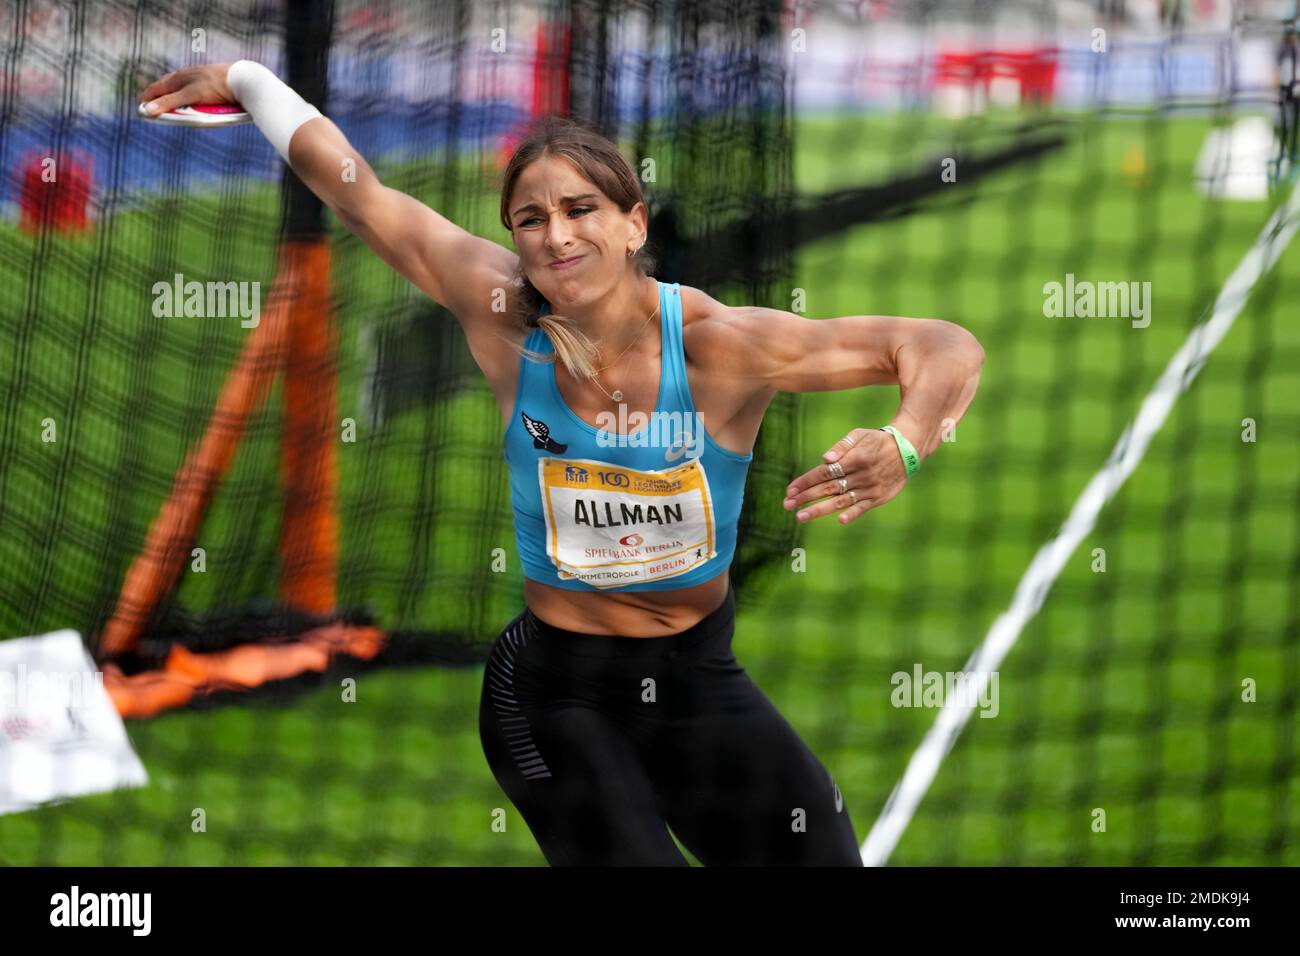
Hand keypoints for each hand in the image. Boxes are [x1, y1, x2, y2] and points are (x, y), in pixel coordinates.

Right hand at [139, 64, 237, 115]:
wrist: (241, 79)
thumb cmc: (215, 86)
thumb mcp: (190, 95)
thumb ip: (169, 103)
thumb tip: (148, 110)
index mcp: (177, 78)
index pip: (155, 89)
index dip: (147, 100)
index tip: (142, 110)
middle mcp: (185, 76)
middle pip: (167, 89)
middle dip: (160, 100)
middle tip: (155, 111)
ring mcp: (197, 79)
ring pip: (181, 91)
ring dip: (175, 100)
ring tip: (173, 110)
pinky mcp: (209, 84)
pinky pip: (194, 93)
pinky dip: (189, 100)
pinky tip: (194, 104)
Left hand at [782, 426, 909, 524]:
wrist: (908, 448)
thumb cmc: (877, 440)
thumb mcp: (860, 435)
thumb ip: (842, 446)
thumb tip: (825, 458)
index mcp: (854, 459)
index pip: (824, 472)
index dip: (806, 481)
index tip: (790, 490)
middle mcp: (861, 475)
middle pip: (828, 488)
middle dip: (806, 497)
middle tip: (786, 505)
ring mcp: (870, 488)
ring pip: (841, 501)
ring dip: (819, 510)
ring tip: (800, 517)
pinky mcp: (878, 498)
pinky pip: (863, 508)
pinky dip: (852, 514)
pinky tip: (838, 520)